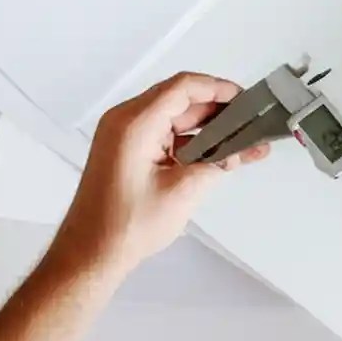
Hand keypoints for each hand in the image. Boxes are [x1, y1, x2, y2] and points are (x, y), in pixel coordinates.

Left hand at [53, 72, 270, 277]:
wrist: (91, 252)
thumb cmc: (123, 226)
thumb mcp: (182, 192)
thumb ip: (215, 163)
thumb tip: (238, 150)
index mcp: (134, 124)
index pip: (183, 88)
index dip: (218, 88)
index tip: (244, 98)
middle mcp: (126, 122)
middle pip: (181, 101)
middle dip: (218, 111)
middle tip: (250, 121)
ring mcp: (125, 137)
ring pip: (176, 119)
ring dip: (208, 130)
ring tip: (242, 142)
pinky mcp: (129, 151)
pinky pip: (166, 136)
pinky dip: (192, 144)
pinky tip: (219, 156)